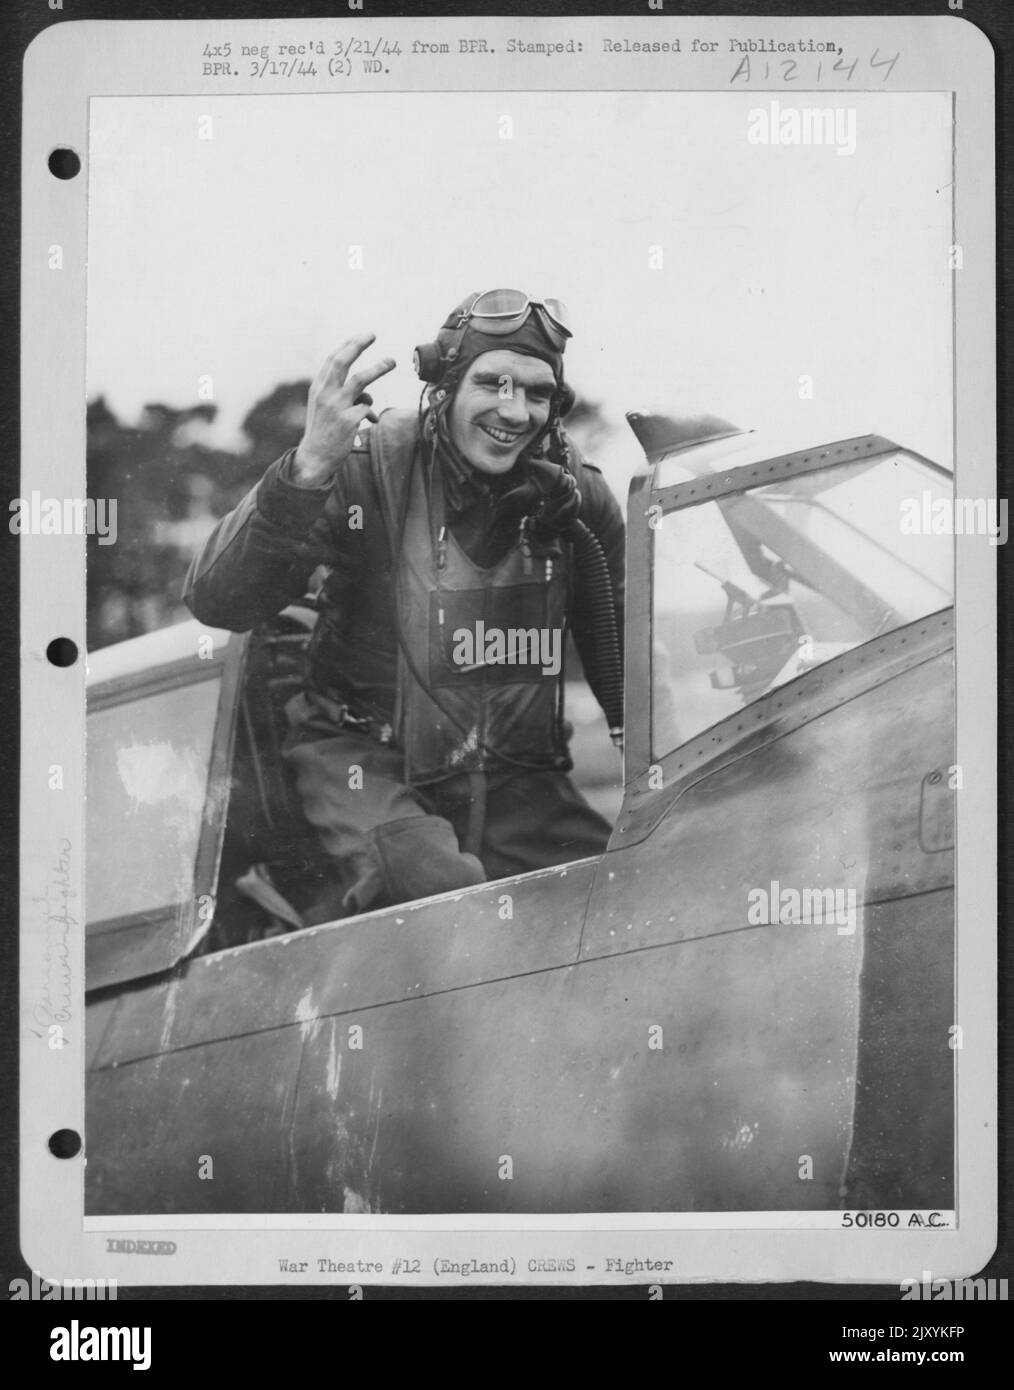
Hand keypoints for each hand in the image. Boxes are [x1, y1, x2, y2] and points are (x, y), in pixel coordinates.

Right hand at [292, 333, 395, 485]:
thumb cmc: (323, 432)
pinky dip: (370, 412)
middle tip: (372, 334)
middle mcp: (325, 394)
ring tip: (391, 361)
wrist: (314, 458)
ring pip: (360, 380)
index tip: (362, 335)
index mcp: (318, 388)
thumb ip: (342, 396)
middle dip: (358, 345)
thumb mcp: (325, 408)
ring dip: (378, 368)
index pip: (333, 360)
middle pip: (342, 362)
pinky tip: (368, 420)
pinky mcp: (348, 421)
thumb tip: (368, 396)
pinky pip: (367, 408)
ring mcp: (336, 407)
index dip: (348, 345)